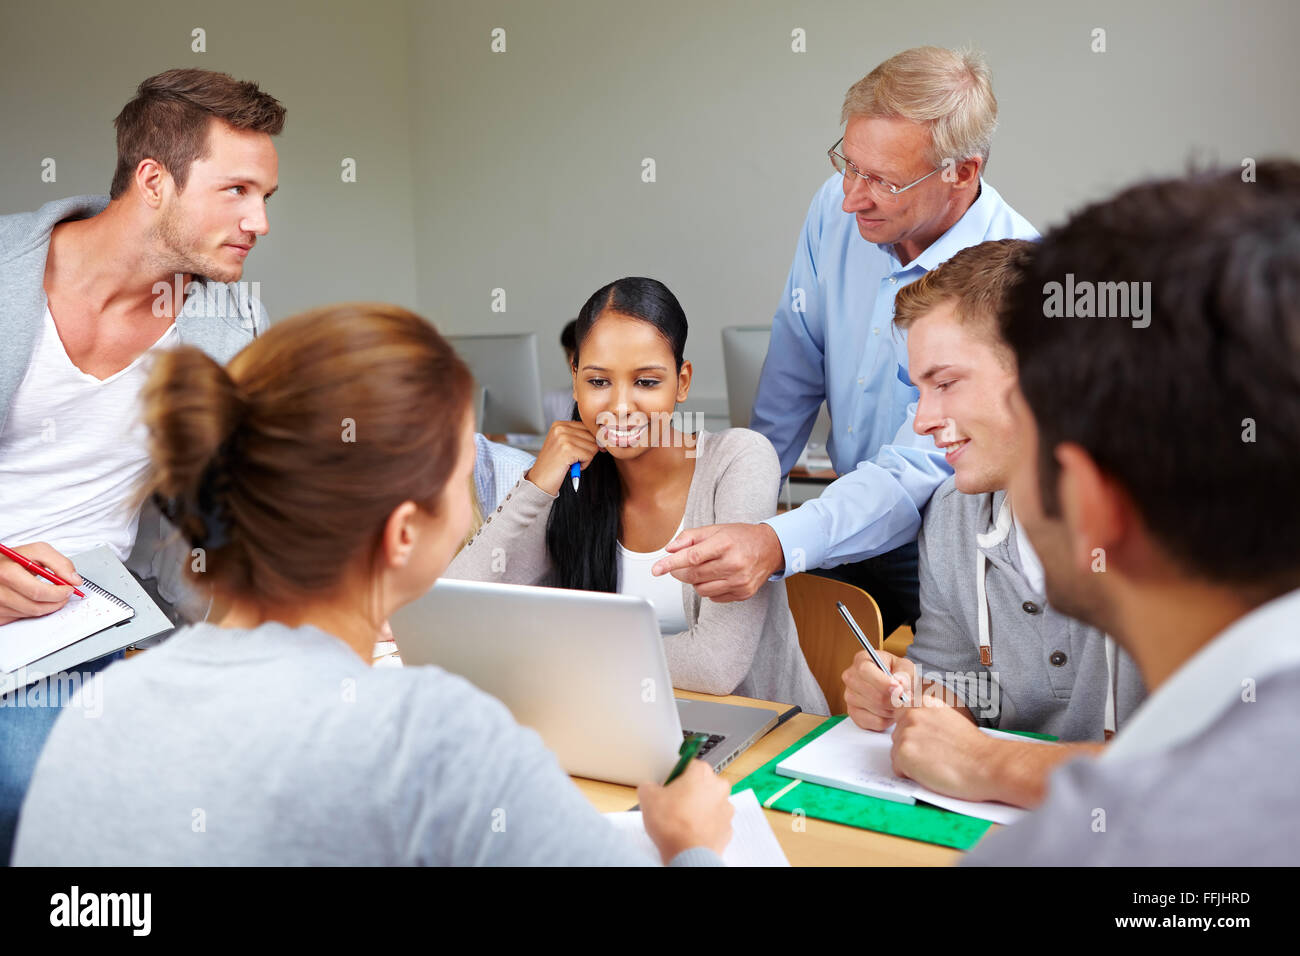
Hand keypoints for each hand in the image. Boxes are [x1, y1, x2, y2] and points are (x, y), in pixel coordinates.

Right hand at [0, 542, 81, 625]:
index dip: (58, 593)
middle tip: (64, 594)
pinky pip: (21, 618)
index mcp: (7, 573)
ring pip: (30, 614)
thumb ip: (59, 563)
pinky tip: (34, 599)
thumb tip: (74, 580)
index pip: (38, 592)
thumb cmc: (13, 559)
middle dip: (57, 602)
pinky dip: (33, 610)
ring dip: (46, 606)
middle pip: (35, 607)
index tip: (69, 589)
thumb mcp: (37, 551)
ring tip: (50, 595)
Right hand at [524, 420, 600, 495]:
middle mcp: (560, 428)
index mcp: (559, 424)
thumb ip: (581, 437)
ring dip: (585, 459)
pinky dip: (584, 465)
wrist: (539, 481)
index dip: (590, 441)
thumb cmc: (555, 465)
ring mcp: (563, 438)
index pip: (587, 427)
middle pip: (592, 436)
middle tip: (573, 459)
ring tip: (570, 463)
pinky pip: (589, 456)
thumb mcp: (565, 445)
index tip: (583, 452)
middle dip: (588, 451)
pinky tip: (571, 467)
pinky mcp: (567, 450)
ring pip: (593, 446)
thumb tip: (604, 438)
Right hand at [637, 759, 733, 862]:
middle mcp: (718, 787)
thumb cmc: (673, 825)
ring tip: (680, 821)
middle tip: (672, 804)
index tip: (667, 785)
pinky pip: (714, 822)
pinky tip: (690, 831)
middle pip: (701, 783)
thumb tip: (649, 787)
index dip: (674, 776)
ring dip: (697, 808)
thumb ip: (649, 785)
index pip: (688, 764)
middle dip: (688, 792)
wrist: (687, 853)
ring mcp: (726, 808)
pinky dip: (704, 825)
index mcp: (701, 773)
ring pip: (709, 803)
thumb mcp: (648, 797)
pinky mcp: (727, 828)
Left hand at [650, 523, 783, 601]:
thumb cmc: (741, 537)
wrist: (771, 548)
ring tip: (703, 569)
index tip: (656, 569)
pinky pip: (714, 597)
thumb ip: (690, 537)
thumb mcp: (716, 529)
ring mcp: (739, 581)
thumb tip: (670, 549)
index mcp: (725, 544)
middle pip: (694, 574)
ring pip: (701, 589)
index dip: (670, 563)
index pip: (691, 557)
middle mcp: (734, 564)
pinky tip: (716, 577)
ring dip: (694, 581)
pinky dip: (708, 588)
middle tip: (677, 566)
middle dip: (679, 572)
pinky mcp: (743, 593)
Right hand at [842, 648, 916, 731]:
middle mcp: (851, 677)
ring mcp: (850, 696)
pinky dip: (888, 720)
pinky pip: (875, 722)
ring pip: (876, 709)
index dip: (882, 682)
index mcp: (862, 660)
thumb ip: (904, 674)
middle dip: (894, 700)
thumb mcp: (906, 668)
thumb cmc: (899, 674)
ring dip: (893, 709)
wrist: (896, 686)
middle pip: (873, 693)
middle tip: (907, 699)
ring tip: (899, 703)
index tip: (899, 689)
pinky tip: (891, 711)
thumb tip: (900, 684)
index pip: (865, 671)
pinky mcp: (854, 713)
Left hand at [890, 695, 995, 801]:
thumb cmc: (974, 749)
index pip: (901, 714)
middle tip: (934, 755)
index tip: (923, 740)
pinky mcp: (903, 753)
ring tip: (935, 763)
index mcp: (924, 702)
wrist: (987, 764)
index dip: (911, 731)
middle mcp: (912, 713)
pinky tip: (931, 772)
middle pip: (897, 735)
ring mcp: (906, 732)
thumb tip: (914, 727)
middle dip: (911, 747)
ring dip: (910, 762)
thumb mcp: (949, 719)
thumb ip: (928, 718)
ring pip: (896, 752)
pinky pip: (897, 768)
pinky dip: (911, 775)